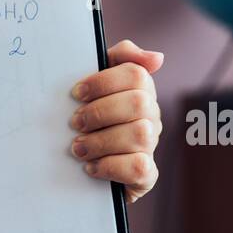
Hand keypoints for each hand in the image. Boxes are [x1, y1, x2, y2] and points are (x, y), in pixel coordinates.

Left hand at [68, 39, 163, 203]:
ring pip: (140, 135)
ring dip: (102, 141)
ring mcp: (151, 146)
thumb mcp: (97, 83)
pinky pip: (140, 168)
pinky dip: (110, 166)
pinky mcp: (147, 175)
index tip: (77, 93)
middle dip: (100, 112)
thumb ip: (120, 58)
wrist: (84, 170)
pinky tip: (91, 166)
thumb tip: (156, 58)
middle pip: (138, 103)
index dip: (104, 82)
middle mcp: (151, 117)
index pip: (136, 74)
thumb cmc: (91, 118)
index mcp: (141, 90)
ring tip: (78, 147)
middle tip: (75, 122)